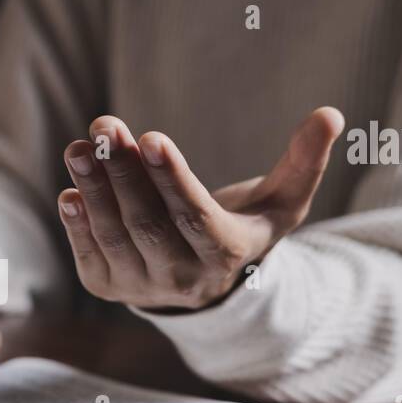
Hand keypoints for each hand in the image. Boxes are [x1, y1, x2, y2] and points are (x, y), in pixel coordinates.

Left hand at [56, 108, 343, 310]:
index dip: (171, 179)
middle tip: (104, 127)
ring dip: (93, 191)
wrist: (203, 285)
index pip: (195, 216)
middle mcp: (183, 279)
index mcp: (227, 254)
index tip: (151, 137)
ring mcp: (143, 287)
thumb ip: (305, 162)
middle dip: (123, 174)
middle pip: (148, 224)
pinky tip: (70, 191)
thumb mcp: (280, 202)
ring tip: (80, 148)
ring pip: (114, 236)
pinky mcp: (109, 287)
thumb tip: (331, 115)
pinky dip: (77, 225)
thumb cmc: (243, 226)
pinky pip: (89, 255)